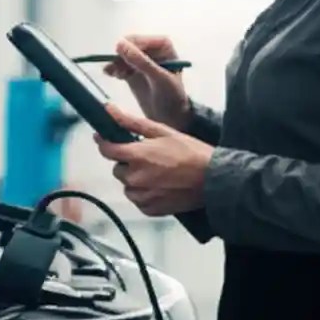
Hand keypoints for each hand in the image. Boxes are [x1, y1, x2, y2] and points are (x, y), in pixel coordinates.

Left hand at [95, 103, 213, 216]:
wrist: (214, 178)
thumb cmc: (191, 152)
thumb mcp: (161, 131)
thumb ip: (130, 122)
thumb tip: (108, 109)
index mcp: (137, 156)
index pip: (107, 150)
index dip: (105, 143)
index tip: (108, 140)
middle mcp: (136, 178)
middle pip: (118, 169)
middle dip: (128, 162)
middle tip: (149, 158)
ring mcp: (142, 196)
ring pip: (127, 186)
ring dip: (136, 179)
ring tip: (158, 173)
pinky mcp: (150, 210)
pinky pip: (138, 200)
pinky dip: (145, 194)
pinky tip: (161, 186)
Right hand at [103, 35, 190, 130]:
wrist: (171, 119)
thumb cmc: (171, 97)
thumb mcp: (158, 78)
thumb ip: (141, 61)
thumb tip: (120, 44)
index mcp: (162, 45)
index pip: (138, 40)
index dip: (128, 48)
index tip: (121, 61)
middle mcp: (151, 49)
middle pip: (127, 46)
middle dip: (120, 57)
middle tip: (116, 70)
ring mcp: (140, 60)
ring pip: (120, 55)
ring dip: (115, 64)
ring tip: (117, 75)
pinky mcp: (132, 71)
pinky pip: (117, 64)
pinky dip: (114, 69)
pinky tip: (115, 76)